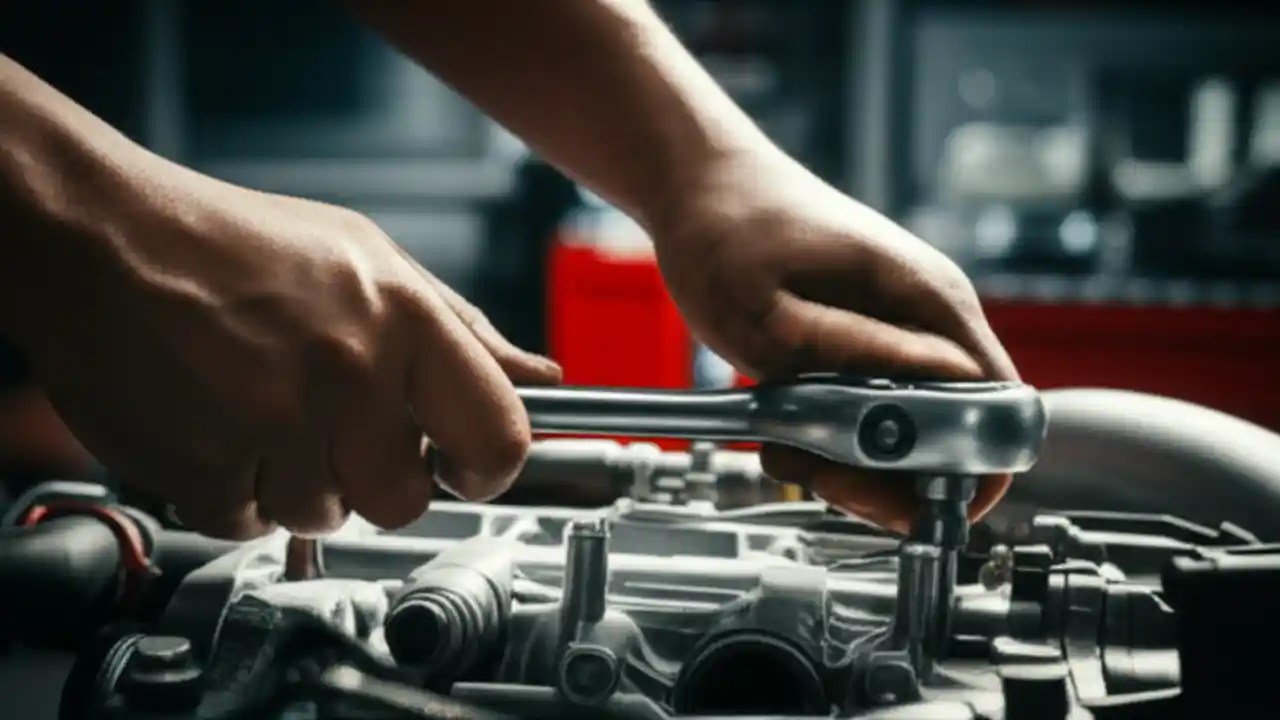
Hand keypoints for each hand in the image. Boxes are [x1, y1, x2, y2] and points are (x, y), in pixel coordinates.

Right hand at [11, 161, 559, 538]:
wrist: (106, 238)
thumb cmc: (238, 245)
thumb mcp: (370, 261)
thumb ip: (463, 332)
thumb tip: (539, 380)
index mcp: (403, 319)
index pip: (499, 437)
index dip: (488, 467)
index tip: (464, 466)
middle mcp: (347, 374)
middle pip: (406, 498)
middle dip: (378, 478)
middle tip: (339, 429)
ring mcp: (273, 423)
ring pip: (324, 515)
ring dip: (300, 481)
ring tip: (266, 410)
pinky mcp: (203, 466)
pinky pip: (250, 524)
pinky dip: (239, 492)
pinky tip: (224, 429)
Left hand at [651, 150, 1018, 533]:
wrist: (699, 185)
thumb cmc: (727, 229)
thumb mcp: (771, 310)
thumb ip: (850, 350)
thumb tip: (932, 388)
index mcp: (930, 298)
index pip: (1003, 411)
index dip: (962, 470)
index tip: (890, 489)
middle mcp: (932, 314)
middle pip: (960, 435)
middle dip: (893, 477)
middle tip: (819, 472)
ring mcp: (905, 328)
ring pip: (915, 433)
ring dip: (856, 463)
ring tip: (791, 449)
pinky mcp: (872, 341)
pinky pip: (880, 413)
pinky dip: (837, 439)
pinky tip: (788, 432)